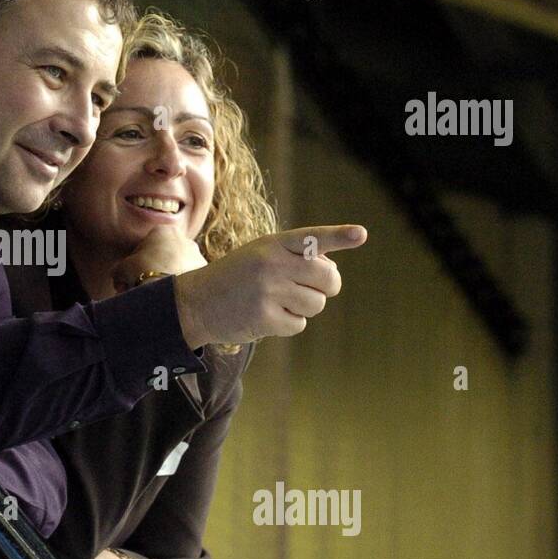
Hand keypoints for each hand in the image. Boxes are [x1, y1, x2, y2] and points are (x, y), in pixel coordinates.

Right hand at [111, 226, 207, 293]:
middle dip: (154, 271)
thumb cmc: (144, 274)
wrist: (171, 292)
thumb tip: (120, 279)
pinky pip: (189, 281)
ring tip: (158, 298)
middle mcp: (185, 239)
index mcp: (164, 231)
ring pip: (178, 268)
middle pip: (164, 256)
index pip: (145, 246)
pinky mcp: (206, 274)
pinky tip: (172, 300)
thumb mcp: (121, 270)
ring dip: (168, 280)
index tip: (130, 280)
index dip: (134, 265)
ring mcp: (198, 256)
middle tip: (143, 289)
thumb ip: (120, 270)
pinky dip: (181, 289)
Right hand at [174, 224, 366, 347]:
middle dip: (326, 286)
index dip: (339, 236)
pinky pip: (299, 324)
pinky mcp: (265, 319)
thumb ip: (293, 255)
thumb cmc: (236, 276)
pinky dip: (289, 323)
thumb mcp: (259, 254)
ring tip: (280, 301)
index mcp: (273, 244)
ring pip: (317, 304)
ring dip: (306, 307)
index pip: (312, 238)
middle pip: (327, 278)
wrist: (196, 302)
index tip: (361, 234)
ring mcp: (268, 292)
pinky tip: (269, 316)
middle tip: (311, 288)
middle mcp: (272, 265)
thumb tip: (331, 269)